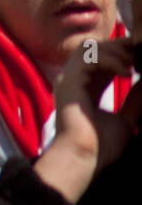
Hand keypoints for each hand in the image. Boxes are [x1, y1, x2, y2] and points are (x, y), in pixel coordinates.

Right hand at [34, 37, 141, 203]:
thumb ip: (134, 102)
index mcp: (86, 87)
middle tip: (139, 52)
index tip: (140, 58)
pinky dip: (109, 61)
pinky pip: (88, 58)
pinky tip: (125, 73)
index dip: (120, 54)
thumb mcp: (125, 120)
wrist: (84, 157)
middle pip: (94, 48)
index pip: (100, 60)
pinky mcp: (68, 81)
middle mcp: (75, 80)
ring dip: (113, 51)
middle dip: (118, 47)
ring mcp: (69, 78)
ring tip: (131, 64)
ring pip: (89, 48)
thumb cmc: (100, 146)